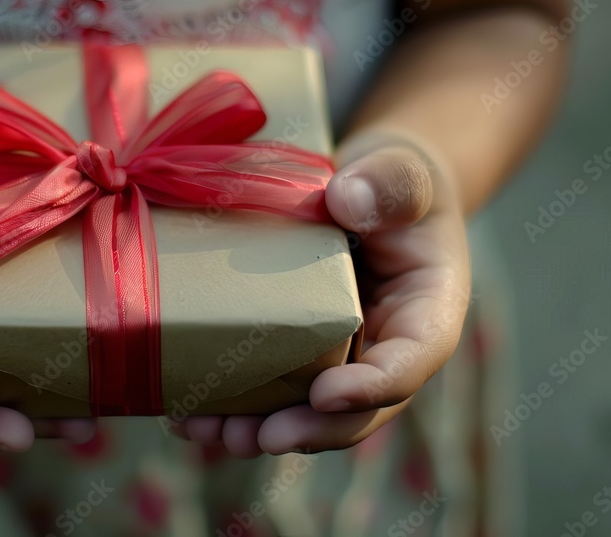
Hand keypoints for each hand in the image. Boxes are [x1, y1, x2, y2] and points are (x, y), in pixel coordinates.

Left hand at [176, 132, 470, 455]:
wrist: (366, 188)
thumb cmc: (392, 180)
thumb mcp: (401, 171)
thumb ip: (390, 184)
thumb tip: (348, 201)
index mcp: (427, 311)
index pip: (411, 360)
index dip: (372, 386)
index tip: (324, 394)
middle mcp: (384, 349)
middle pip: (355, 406)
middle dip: (308, 429)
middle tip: (258, 438)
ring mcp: (338, 356)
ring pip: (304, 409)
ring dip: (255, 428)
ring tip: (204, 432)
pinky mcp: (295, 350)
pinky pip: (268, 386)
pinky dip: (230, 402)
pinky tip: (184, 410)